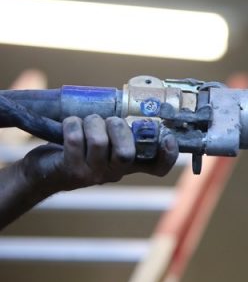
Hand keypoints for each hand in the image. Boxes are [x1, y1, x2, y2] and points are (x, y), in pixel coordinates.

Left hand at [21, 115, 178, 191]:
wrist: (45, 172)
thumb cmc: (78, 150)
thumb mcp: (105, 145)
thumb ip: (120, 133)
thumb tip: (136, 107)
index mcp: (128, 165)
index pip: (157, 168)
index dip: (168, 155)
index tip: (168, 138)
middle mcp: (114, 173)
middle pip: (127, 153)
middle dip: (118, 128)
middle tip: (109, 120)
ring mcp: (92, 174)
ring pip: (99, 142)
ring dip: (92, 122)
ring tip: (86, 121)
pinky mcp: (70, 170)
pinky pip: (75, 140)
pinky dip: (72, 125)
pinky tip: (70, 124)